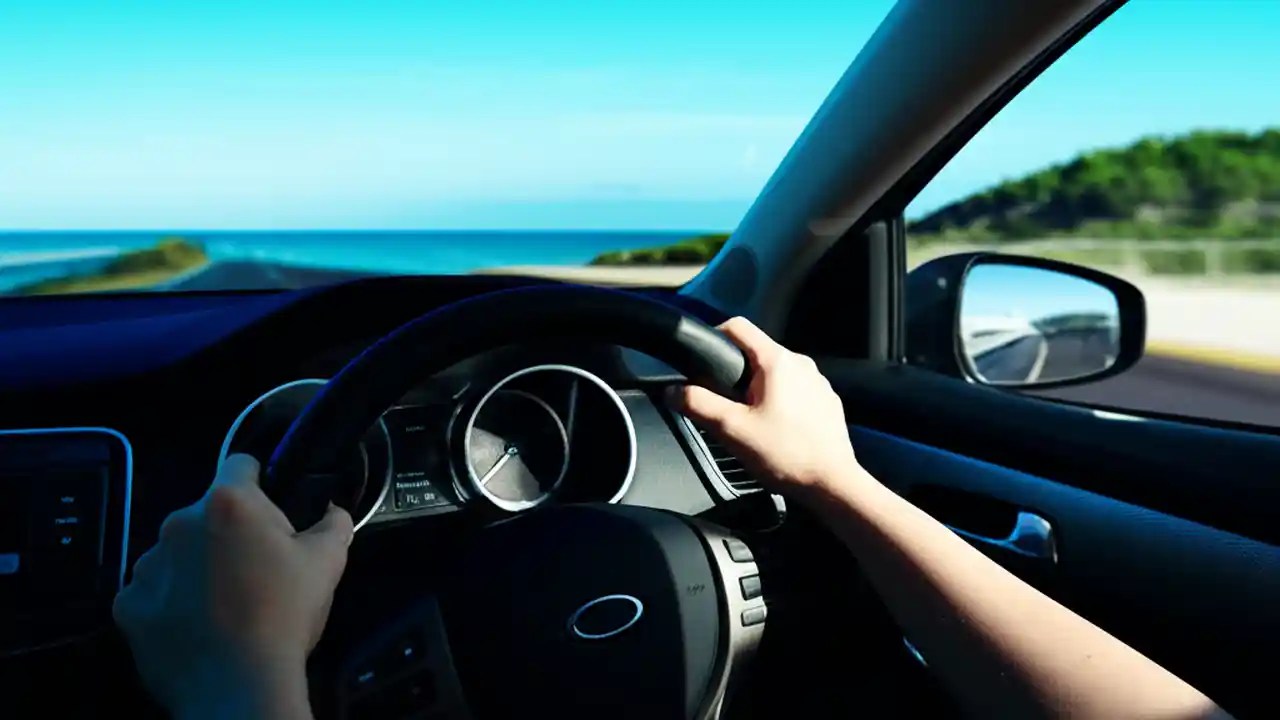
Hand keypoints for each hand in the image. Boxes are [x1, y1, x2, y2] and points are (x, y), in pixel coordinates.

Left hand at [114, 454, 352, 719]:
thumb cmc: (284, 616)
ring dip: (196, 566)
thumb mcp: (328, 562)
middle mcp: (178, 524)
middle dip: (228, 533)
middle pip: (207, 513)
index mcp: (228, 504)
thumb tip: (333, 511)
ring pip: (177, 552)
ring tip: (225, 603)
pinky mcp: (127, 605)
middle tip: (257, 570)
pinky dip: (170, 602)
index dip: (260, 481)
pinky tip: (196, 625)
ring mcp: (146, 566)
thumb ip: (334, 523)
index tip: (270, 509)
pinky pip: (153, 591)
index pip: (240, 464)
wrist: (238, 686)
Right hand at [669, 317, 867, 496]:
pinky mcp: (827, 402)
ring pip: (777, 374)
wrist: (832, 484)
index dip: (713, 337)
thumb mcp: (732, 429)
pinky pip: (796, 392)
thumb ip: (698, 404)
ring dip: (758, 391)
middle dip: (736, 374)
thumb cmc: (785, 455)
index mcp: (777, 361)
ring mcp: (818, 382)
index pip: (737, 327)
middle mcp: (801, 364)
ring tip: (749, 422)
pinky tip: (776, 432)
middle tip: (724, 405)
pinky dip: (781, 404)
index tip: (703, 361)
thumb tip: (672, 390)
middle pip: (756, 353)